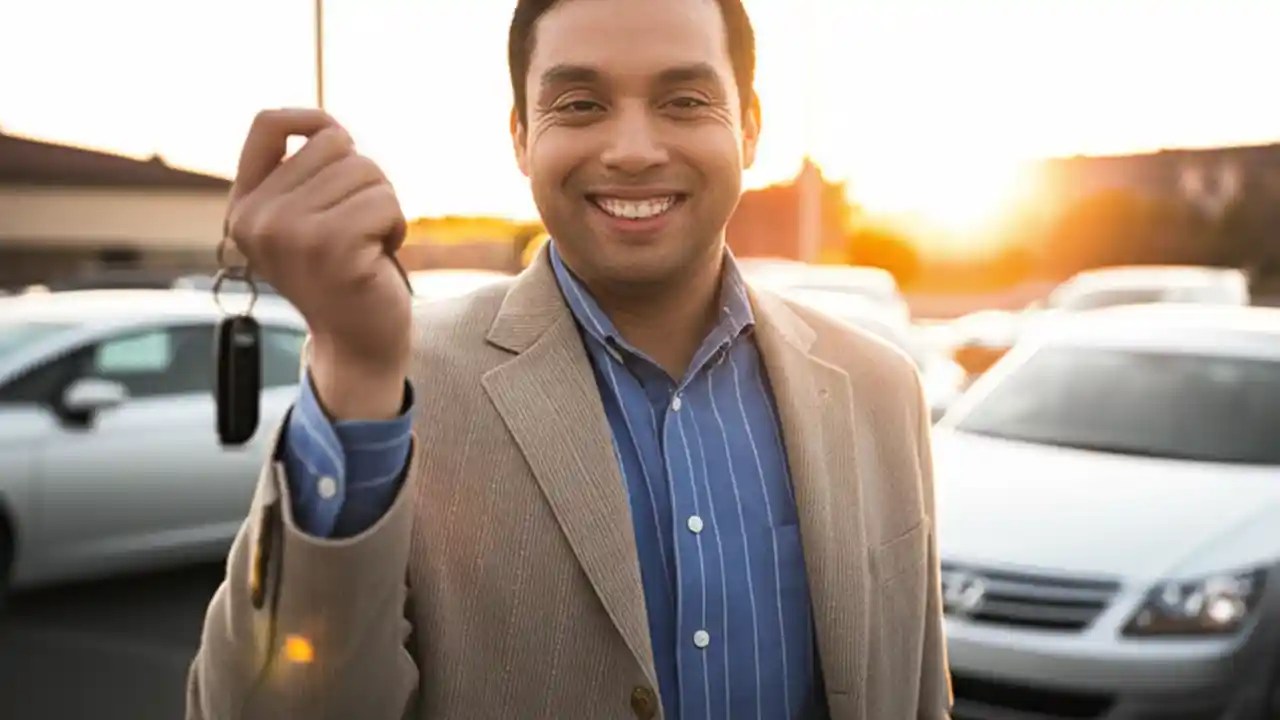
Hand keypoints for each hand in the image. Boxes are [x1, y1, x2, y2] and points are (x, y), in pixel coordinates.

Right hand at [226, 109, 409, 418]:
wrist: (357, 345)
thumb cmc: (343, 275)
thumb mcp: (306, 221)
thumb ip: (302, 177)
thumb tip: (324, 125)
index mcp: (244, 206)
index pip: (267, 123)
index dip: (311, 119)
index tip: (340, 144)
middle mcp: (257, 217)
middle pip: (334, 144)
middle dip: (364, 178)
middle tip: (361, 224)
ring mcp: (290, 233)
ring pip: (366, 170)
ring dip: (383, 205)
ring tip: (369, 243)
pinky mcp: (332, 248)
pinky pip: (385, 202)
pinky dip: (396, 225)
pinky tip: (381, 255)